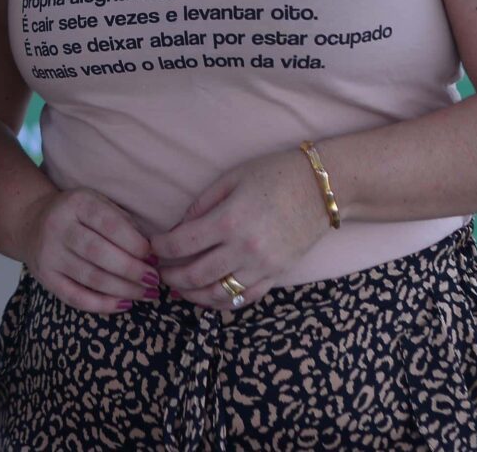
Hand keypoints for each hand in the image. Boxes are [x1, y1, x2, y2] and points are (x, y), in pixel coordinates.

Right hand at [22, 188, 157, 313]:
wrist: (32, 222)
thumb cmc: (79, 215)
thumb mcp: (98, 203)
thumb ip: (123, 222)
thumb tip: (151, 253)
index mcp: (77, 203)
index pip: (109, 224)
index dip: (134, 243)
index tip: (153, 256)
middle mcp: (59, 227)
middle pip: (99, 253)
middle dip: (132, 270)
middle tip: (154, 279)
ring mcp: (49, 254)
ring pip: (90, 278)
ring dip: (124, 289)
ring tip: (146, 294)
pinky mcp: (46, 277)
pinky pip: (75, 297)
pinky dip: (103, 305)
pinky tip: (125, 304)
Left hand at [151, 149, 326, 310]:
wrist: (323, 188)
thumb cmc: (275, 174)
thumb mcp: (232, 177)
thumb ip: (202, 203)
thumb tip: (180, 227)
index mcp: (229, 220)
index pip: (182, 244)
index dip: (161, 247)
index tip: (153, 246)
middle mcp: (244, 249)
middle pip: (195, 275)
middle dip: (171, 277)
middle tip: (160, 271)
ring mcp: (262, 267)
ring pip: (218, 294)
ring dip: (193, 295)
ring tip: (180, 289)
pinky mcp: (277, 275)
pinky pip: (245, 299)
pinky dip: (222, 302)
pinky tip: (209, 296)